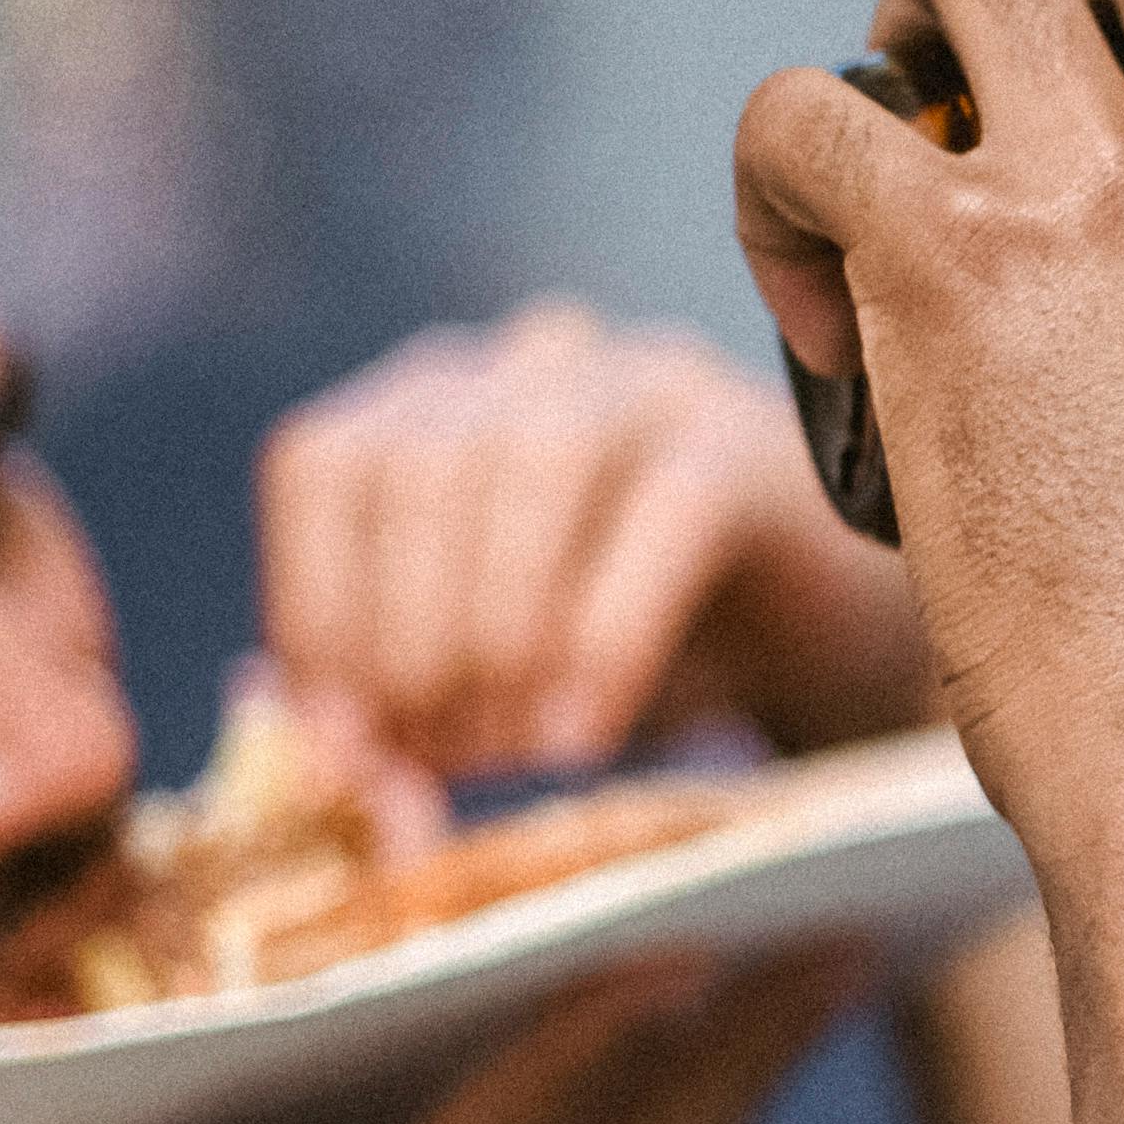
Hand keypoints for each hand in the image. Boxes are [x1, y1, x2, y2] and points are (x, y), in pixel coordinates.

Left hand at [259, 300, 929, 777]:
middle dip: (403, 633)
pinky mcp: (748, 443)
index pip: (327, 463)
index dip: (315, 604)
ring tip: (512, 750)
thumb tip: (290, 731)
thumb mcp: (495, 690)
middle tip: (437, 761)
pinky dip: (604, 638)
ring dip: (494, 624)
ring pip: (524, 461)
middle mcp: (533, 362)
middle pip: (412, 462)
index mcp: (441, 399)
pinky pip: (663, 515)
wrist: (833, 656)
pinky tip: (585, 740)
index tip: (348, 740)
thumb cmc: (647, 659)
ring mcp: (649, 384)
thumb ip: (395, 705)